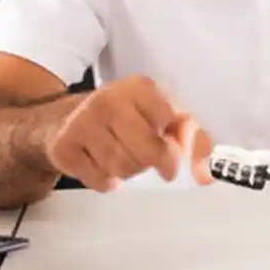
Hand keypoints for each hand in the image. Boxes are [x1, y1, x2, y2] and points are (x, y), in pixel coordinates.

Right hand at [44, 75, 213, 192]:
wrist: (63, 119)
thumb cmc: (122, 119)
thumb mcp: (158, 116)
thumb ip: (191, 139)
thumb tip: (207, 175)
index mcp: (140, 87)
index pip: (172, 121)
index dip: (176, 142)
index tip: (172, 147)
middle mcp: (110, 99)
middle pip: (147, 150)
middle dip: (156, 162)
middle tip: (158, 165)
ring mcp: (83, 122)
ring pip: (123, 167)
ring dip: (130, 171)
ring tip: (125, 157)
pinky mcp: (65, 147)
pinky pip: (101, 180)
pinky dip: (107, 181)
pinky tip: (103, 166)